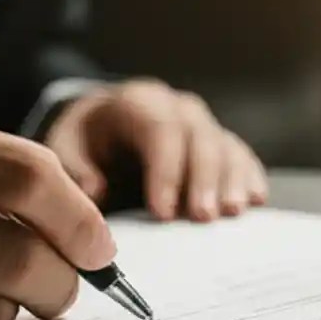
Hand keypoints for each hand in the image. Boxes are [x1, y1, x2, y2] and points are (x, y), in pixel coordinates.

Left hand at [45, 79, 267, 221]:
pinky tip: (255, 199)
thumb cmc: (85, 141)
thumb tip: (95, 193)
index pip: (159, 129)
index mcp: (137, 102)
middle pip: (199, 137)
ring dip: (231, 180)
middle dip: (203, 179)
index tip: (164, 211)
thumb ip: (76, 170)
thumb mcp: (65, 149)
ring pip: (224, 145)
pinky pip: (240, 154)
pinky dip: (249, 176)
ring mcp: (201, 124)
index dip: (165, 170)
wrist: (104, 125)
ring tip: (232, 213)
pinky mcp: (218, 142)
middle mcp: (176, 107)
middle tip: (204, 217)